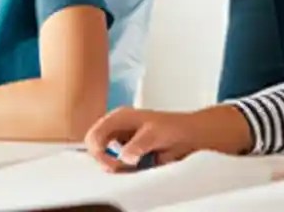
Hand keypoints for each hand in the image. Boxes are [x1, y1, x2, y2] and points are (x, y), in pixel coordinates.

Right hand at [84, 107, 202, 171]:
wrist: (188, 135)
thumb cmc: (173, 127)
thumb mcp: (153, 135)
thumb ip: (137, 145)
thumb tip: (124, 157)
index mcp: (119, 116)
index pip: (95, 135)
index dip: (98, 152)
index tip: (111, 164)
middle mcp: (117, 126)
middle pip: (96, 146)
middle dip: (105, 159)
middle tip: (119, 167)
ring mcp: (122, 139)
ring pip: (106, 156)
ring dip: (115, 164)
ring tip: (133, 164)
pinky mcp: (128, 150)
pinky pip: (117, 162)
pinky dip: (122, 167)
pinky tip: (136, 165)